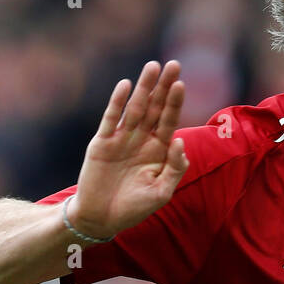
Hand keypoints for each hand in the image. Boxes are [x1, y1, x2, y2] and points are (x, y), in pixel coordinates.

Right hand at [70, 60, 188, 238]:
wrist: (101, 219)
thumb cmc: (134, 208)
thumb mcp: (161, 192)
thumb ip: (174, 168)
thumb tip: (179, 141)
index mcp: (158, 151)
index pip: (169, 120)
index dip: (175, 102)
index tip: (181, 83)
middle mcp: (141, 140)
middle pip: (154, 108)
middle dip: (163, 87)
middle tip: (173, 64)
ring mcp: (121, 139)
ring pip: (134, 108)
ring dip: (143, 87)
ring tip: (153, 66)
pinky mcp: (101, 143)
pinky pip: (110, 119)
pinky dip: (117, 103)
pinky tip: (125, 86)